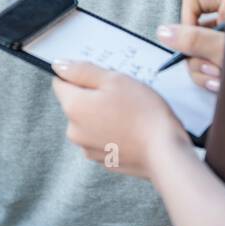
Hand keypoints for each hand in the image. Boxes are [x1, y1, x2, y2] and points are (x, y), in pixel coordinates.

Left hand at [51, 60, 187, 179]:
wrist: (164, 152)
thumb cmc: (143, 113)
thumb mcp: (114, 79)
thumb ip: (82, 71)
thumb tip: (59, 66)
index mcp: (73, 107)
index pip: (61, 82)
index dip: (81, 75)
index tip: (101, 77)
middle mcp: (74, 131)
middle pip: (76, 102)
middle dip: (94, 95)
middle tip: (121, 93)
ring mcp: (88, 148)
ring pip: (90, 121)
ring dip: (103, 114)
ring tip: (129, 112)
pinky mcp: (103, 159)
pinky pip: (102, 137)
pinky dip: (112, 131)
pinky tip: (131, 128)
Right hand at [156, 0, 224, 91]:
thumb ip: (195, 40)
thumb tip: (161, 32)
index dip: (188, 20)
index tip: (195, 41)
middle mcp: (224, 21)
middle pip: (188, 32)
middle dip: (196, 55)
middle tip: (214, 68)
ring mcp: (222, 43)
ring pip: (192, 54)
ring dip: (202, 71)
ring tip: (221, 79)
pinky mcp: (223, 63)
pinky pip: (202, 69)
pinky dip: (209, 79)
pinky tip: (221, 85)